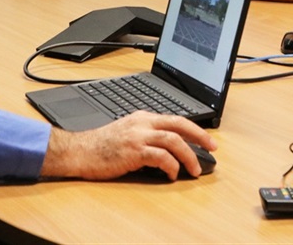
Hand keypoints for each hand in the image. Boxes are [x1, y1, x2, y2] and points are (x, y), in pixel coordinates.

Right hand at [40, 111, 216, 180]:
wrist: (79, 151)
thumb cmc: (101, 146)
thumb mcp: (126, 132)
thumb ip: (146, 134)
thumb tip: (169, 148)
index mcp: (143, 117)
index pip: (175, 119)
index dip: (194, 129)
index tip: (206, 139)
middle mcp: (143, 123)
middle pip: (179, 125)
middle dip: (200, 136)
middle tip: (212, 149)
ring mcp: (138, 136)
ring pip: (174, 141)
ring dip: (189, 156)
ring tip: (195, 170)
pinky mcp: (133, 151)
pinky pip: (160, 157)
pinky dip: (171, 166)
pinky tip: (173, 175)